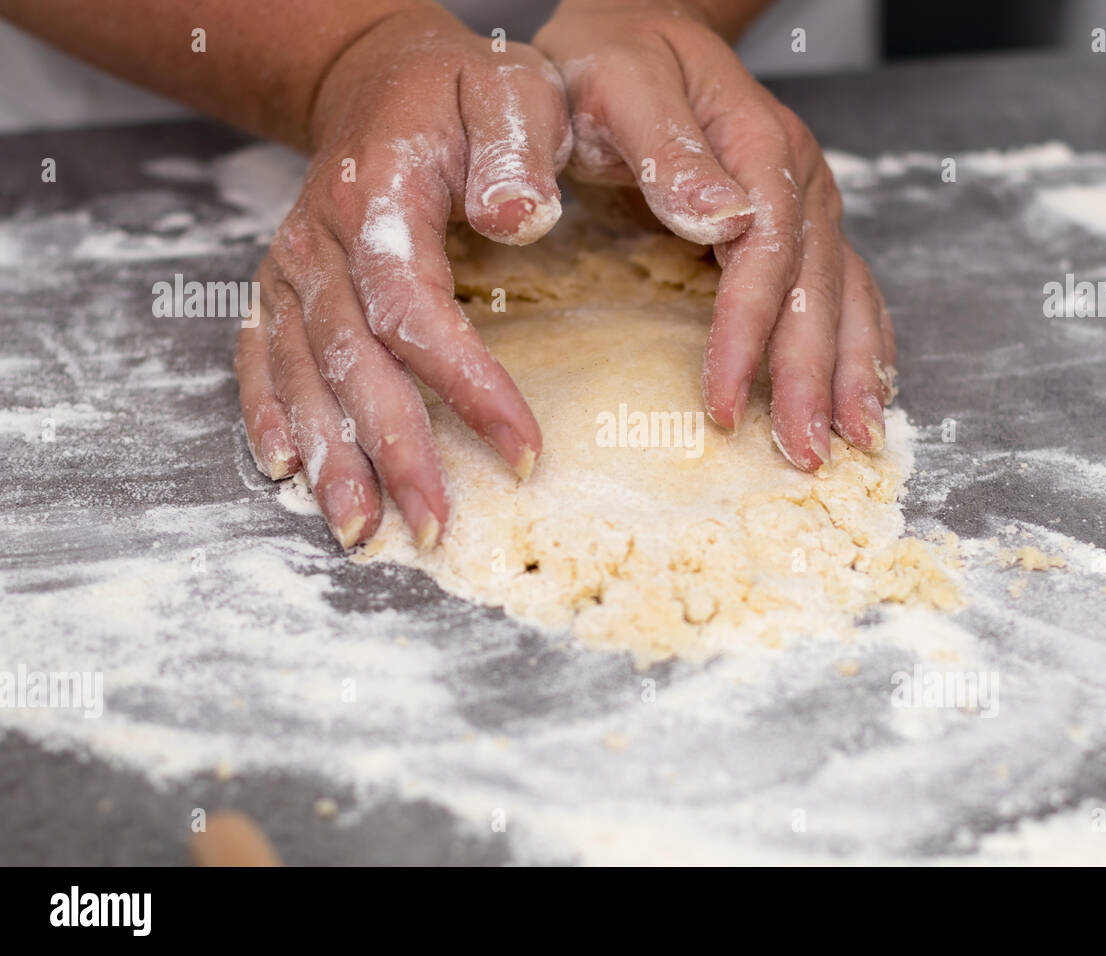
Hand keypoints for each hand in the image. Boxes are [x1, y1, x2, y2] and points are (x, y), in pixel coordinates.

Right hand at [235, 8, 569, 548]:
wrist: (380, 78)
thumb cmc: (459, 92)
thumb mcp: (509, 91)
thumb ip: (518, 149)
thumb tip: (522, 220)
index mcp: (374, 195)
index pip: (414, 307)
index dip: (467, 385)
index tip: (523, 450)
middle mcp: (317, 240)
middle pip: (351, 360)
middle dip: (393, 450)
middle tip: (432, 526)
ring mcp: (289, 267)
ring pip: (301, 374)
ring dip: (330, 457)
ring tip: (360, 531)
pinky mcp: (279, 287)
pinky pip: (260, 358)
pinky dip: (269, 415)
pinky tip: (286, 470)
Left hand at [535, 0, 895, 470]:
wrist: (637, 27)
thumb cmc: (612, 59)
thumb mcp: (617, 84)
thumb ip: (664, 146)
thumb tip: (720, 219)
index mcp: (759, 147)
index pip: (763, 260)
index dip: (746, 338)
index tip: (721, 408)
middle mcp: (800, 179)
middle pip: (817, 291)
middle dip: (812, 379)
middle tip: (805, 455)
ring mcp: (810, 203)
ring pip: (847, 296)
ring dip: (853, 373)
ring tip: (856, 443)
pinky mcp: (803, 223)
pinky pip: (847, 290)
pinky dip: (861, 345)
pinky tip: (865, 392)